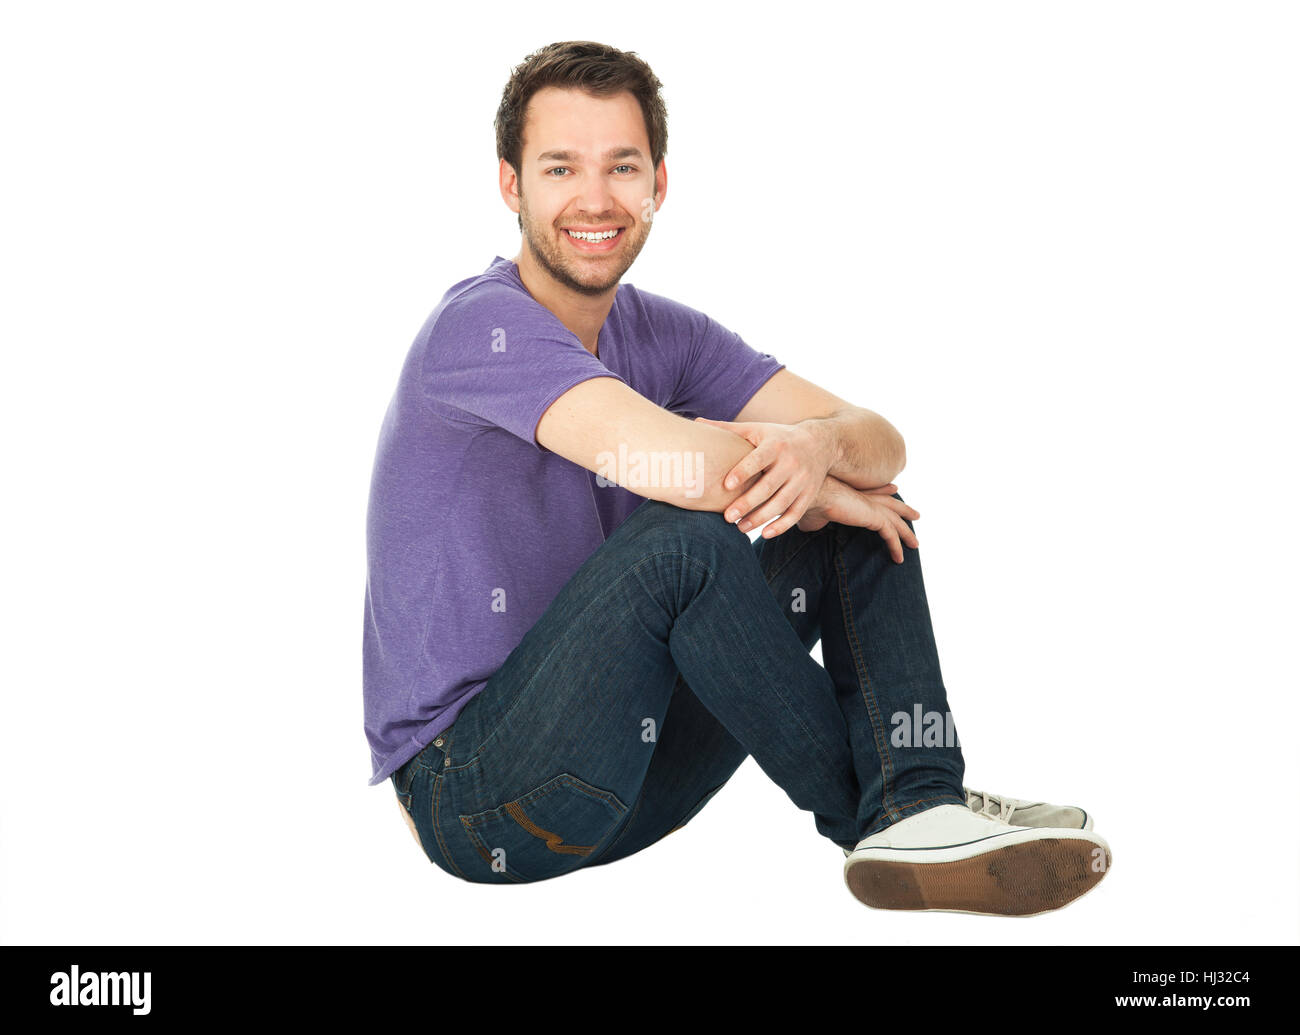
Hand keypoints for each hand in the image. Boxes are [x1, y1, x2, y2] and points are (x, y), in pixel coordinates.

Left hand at [693, 416, 835, 537]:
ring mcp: (802, 481)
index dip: (743, 472)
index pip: (758, 459)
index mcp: (775, 445)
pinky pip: (795, 514)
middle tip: (727, 517)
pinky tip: (765, 534)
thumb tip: (697, 420)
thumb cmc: (778, 437)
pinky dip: (781, 526)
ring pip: (781, 504)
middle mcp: (791, 463)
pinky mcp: (809, 495)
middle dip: (748, 503)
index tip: (726, 485)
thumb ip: (728, 429)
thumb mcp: (757, 429)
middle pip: (769, 486)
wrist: (820, 443)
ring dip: (760, 519)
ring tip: (739, 528)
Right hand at [801, 476, 920, 563]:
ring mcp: (870, 506)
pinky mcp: (873, 516)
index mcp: (850, 492)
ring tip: (914, 543)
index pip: (871, 492)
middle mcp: (863, 496)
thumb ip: (816, 520)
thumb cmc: (805, 505)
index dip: (883, 491)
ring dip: (906, 532)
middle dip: (902, 509)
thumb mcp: (811, 516)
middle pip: (889, 503)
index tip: (893, 489)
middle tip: (915, 514)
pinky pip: (890, 534)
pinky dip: (896, 546)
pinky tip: (899, 558)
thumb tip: (807, 526)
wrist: (810, 497)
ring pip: (895, 520)